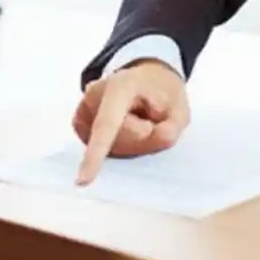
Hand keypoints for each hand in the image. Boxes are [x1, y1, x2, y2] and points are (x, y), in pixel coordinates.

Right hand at [73, 59, 189, 185]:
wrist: (146, 79)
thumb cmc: (161, 94)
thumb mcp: (179, 109)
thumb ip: (171, 127)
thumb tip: (150, 137)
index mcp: (121, 85)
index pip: (108, 124)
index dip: (96, 153)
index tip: (83, 180)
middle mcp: (94, 94)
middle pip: (116, 142)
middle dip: (140, 140)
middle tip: (151, 119)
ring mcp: (84, 109)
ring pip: (108, 148)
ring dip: (130, 144)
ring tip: (137, 120)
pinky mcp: (80, 124)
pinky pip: (101, 148)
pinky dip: (118, 145)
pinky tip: (125, 126)